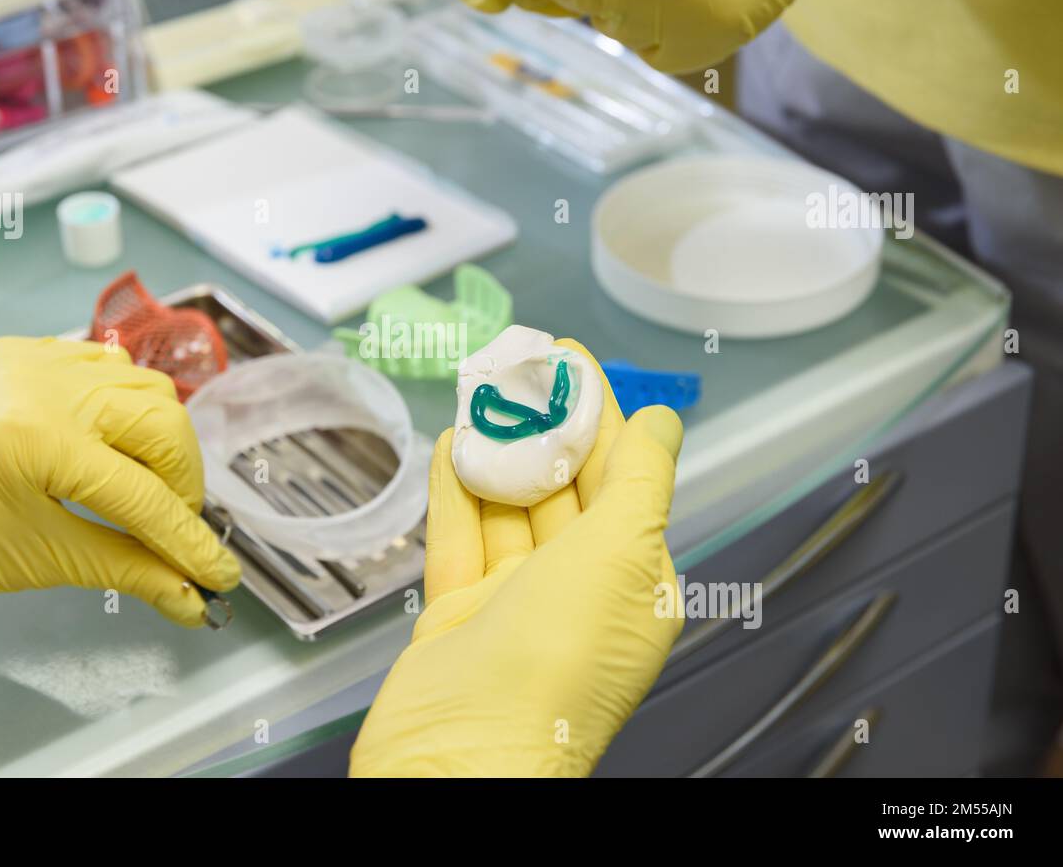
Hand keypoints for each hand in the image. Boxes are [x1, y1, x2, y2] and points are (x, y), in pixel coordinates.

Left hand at [0, 337, 238, 631]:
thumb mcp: (47, 560)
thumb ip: (133, 572)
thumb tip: (197, 598)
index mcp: (38, 439)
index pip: (143, 494)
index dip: (187, 540)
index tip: (219, 574)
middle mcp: (43, 383)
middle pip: (162, 422)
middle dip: (183, 480)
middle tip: (175, 523)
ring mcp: (34, 358)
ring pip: (144, 387)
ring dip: (160, 441)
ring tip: (143, 485)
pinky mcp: (25, 351)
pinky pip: (105, 368)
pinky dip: (123, 407)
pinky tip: (110, 444)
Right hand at [350, 340, 682, 775]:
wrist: (465, 752)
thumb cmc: (555, 667)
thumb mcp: (622, 553)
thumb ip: (641, 480)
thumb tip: (662, 421)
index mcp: (633, 583)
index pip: (622, 479)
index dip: (598, 415)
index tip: (571, 363)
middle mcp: (577, 593)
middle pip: (561, 489)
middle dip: (541, 424)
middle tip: (516, 365)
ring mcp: (513, 606)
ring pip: (506, 509)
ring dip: (495, 452)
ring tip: (479, 394)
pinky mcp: (458, 615)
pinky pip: (460, 540)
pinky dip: (456, 492)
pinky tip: (452, 448)